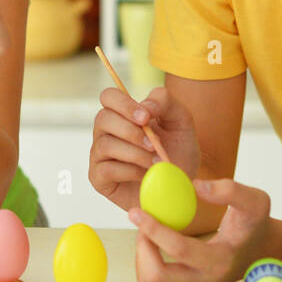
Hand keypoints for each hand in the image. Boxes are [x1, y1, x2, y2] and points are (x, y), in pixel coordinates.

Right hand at [88, 85, 199, 211]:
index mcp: (122, 114)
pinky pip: (107, 170)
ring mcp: (100, 155)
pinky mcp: (100, 179)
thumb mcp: (181, 121)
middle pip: (102, 118)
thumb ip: (165, 102)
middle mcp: (106, 132)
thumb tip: (144, 106)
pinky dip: (130, 171)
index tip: (146, 118)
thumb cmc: (179, 150)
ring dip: (135, 153)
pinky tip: (145, 176)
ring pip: (105, 145)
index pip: (109, 97)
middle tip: (155, 144)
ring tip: (157, 162)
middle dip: (131, 131)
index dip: (124, 104)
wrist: (181, 184)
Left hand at [129, 178, 273, 281]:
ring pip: (150, 280)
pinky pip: (154, 280)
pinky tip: (156, 239)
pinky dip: (147, 259)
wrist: (263, 250)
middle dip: (142, 246)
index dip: (154, 229)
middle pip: (155, 276)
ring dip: (142, 253)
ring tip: (149, 229)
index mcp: (220, 261)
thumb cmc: (255, 223)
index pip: (178, 249)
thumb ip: (229, 190)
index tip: (136, 211)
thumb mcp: (255, 200)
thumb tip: (194, 186)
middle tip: (143, 221)